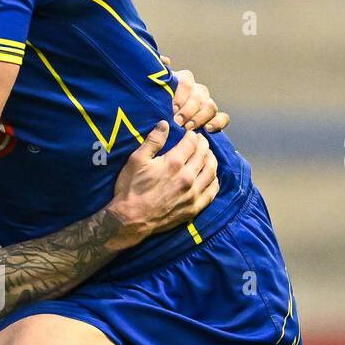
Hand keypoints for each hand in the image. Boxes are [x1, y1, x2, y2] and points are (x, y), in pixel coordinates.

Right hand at [108, 121, 218, 245]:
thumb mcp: (136, 160)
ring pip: (211, 171)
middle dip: (203, 144)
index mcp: (174, 163)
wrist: (130, 220)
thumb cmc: (130, 189)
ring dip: (212, 160)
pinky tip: (211, 176)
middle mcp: (187, 177)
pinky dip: (214, 181)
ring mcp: (193, 194)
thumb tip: (165, 124)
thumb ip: (153, 141)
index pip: (191, 143)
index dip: (192, 135)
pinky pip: (212, 191)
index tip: (190, 134)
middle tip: (201, 141)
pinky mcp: (194, 208)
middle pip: (203, 155)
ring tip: (208, 155)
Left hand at [161, 56, 229, 132]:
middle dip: (188, 110)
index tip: (172, 108)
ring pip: (210, 106)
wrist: (161, 122)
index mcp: (183, 81)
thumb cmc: (154, 104)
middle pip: (198, 96)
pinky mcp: (213, 119)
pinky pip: (223, 118)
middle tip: (177, 121)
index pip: (186, 82)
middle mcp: (196, 91)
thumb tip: (164, 60)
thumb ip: (157, 76)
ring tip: (187, 127)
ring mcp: (206, 104)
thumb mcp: (152, 90)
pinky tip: (207, 129)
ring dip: (200, 117)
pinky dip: (218, 122)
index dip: (180, 95)